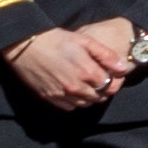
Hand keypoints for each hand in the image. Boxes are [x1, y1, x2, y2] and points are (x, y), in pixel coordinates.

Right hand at [8, 21, 135, 113]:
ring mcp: (61, 95)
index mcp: (86, 73)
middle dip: (104, 90)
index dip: (115, 81)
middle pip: (99, 97)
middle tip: (102, 79)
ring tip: (89, 84)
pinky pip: (68, 107)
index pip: (111, 86)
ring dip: (91, 97)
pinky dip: (75, 102)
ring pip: (85, 104)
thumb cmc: (56, 39)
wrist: (25, 46)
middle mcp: (75, 88)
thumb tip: (123, 68)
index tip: (113, 74)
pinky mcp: (48, 98)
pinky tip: (75, 90)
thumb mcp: (84, 41)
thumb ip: (106, 55)